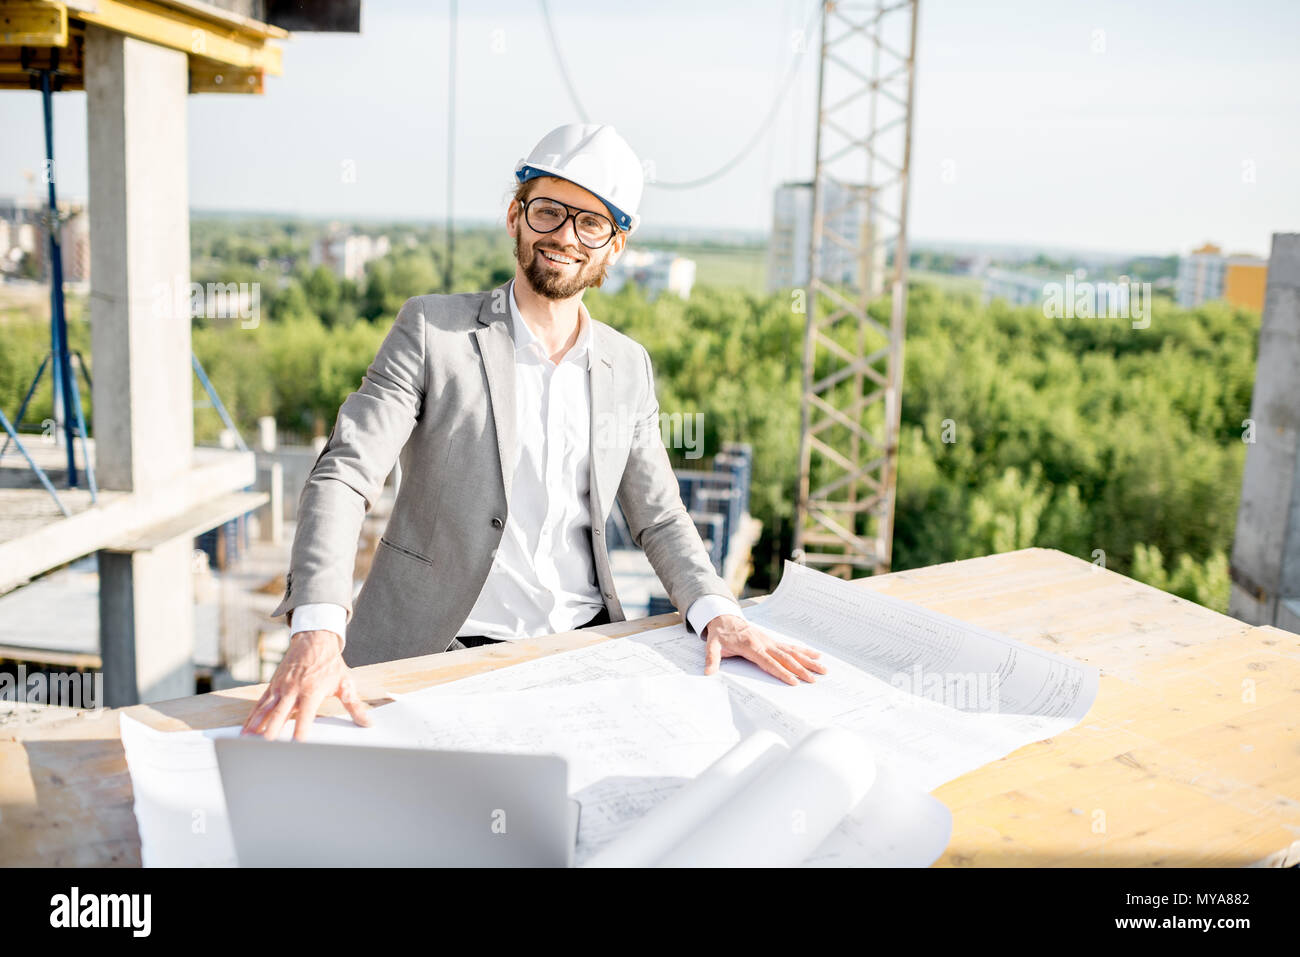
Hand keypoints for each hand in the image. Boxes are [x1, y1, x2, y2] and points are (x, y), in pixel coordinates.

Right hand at [240, 630, 372, 740]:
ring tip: (246, 740)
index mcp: (312, 691)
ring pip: (266, 708)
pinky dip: (252, 716)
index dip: (301, 729)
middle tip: (266, 745)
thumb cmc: (331, 664)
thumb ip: (354, 705)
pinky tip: (246, 729)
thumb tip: (367, 723)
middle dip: (273, 729)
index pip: (306, 715)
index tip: (297, 744)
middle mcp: (294, 689)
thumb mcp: (345, 683)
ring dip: (257, 724)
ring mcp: (281, 687)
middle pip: (281, 712)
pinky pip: (261, 703)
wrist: (314, 639)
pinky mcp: (273, 685)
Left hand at [701, 615, 827, 684]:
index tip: (794, 682)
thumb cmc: (720, 634)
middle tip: (814, 680)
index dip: (782, 672)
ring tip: (823, 668)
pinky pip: (791, 647)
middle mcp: (764, 644)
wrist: (724, 618)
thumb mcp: (712, 645)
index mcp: (751, 647)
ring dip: (808, 660)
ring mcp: (770, 642)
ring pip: (792, 652)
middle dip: (801, 669)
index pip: (769, 662)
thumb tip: (708, 672)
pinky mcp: (773, 641)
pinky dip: (804, 651)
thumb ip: (711, 659)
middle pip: (786, 658)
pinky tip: (816, 655)